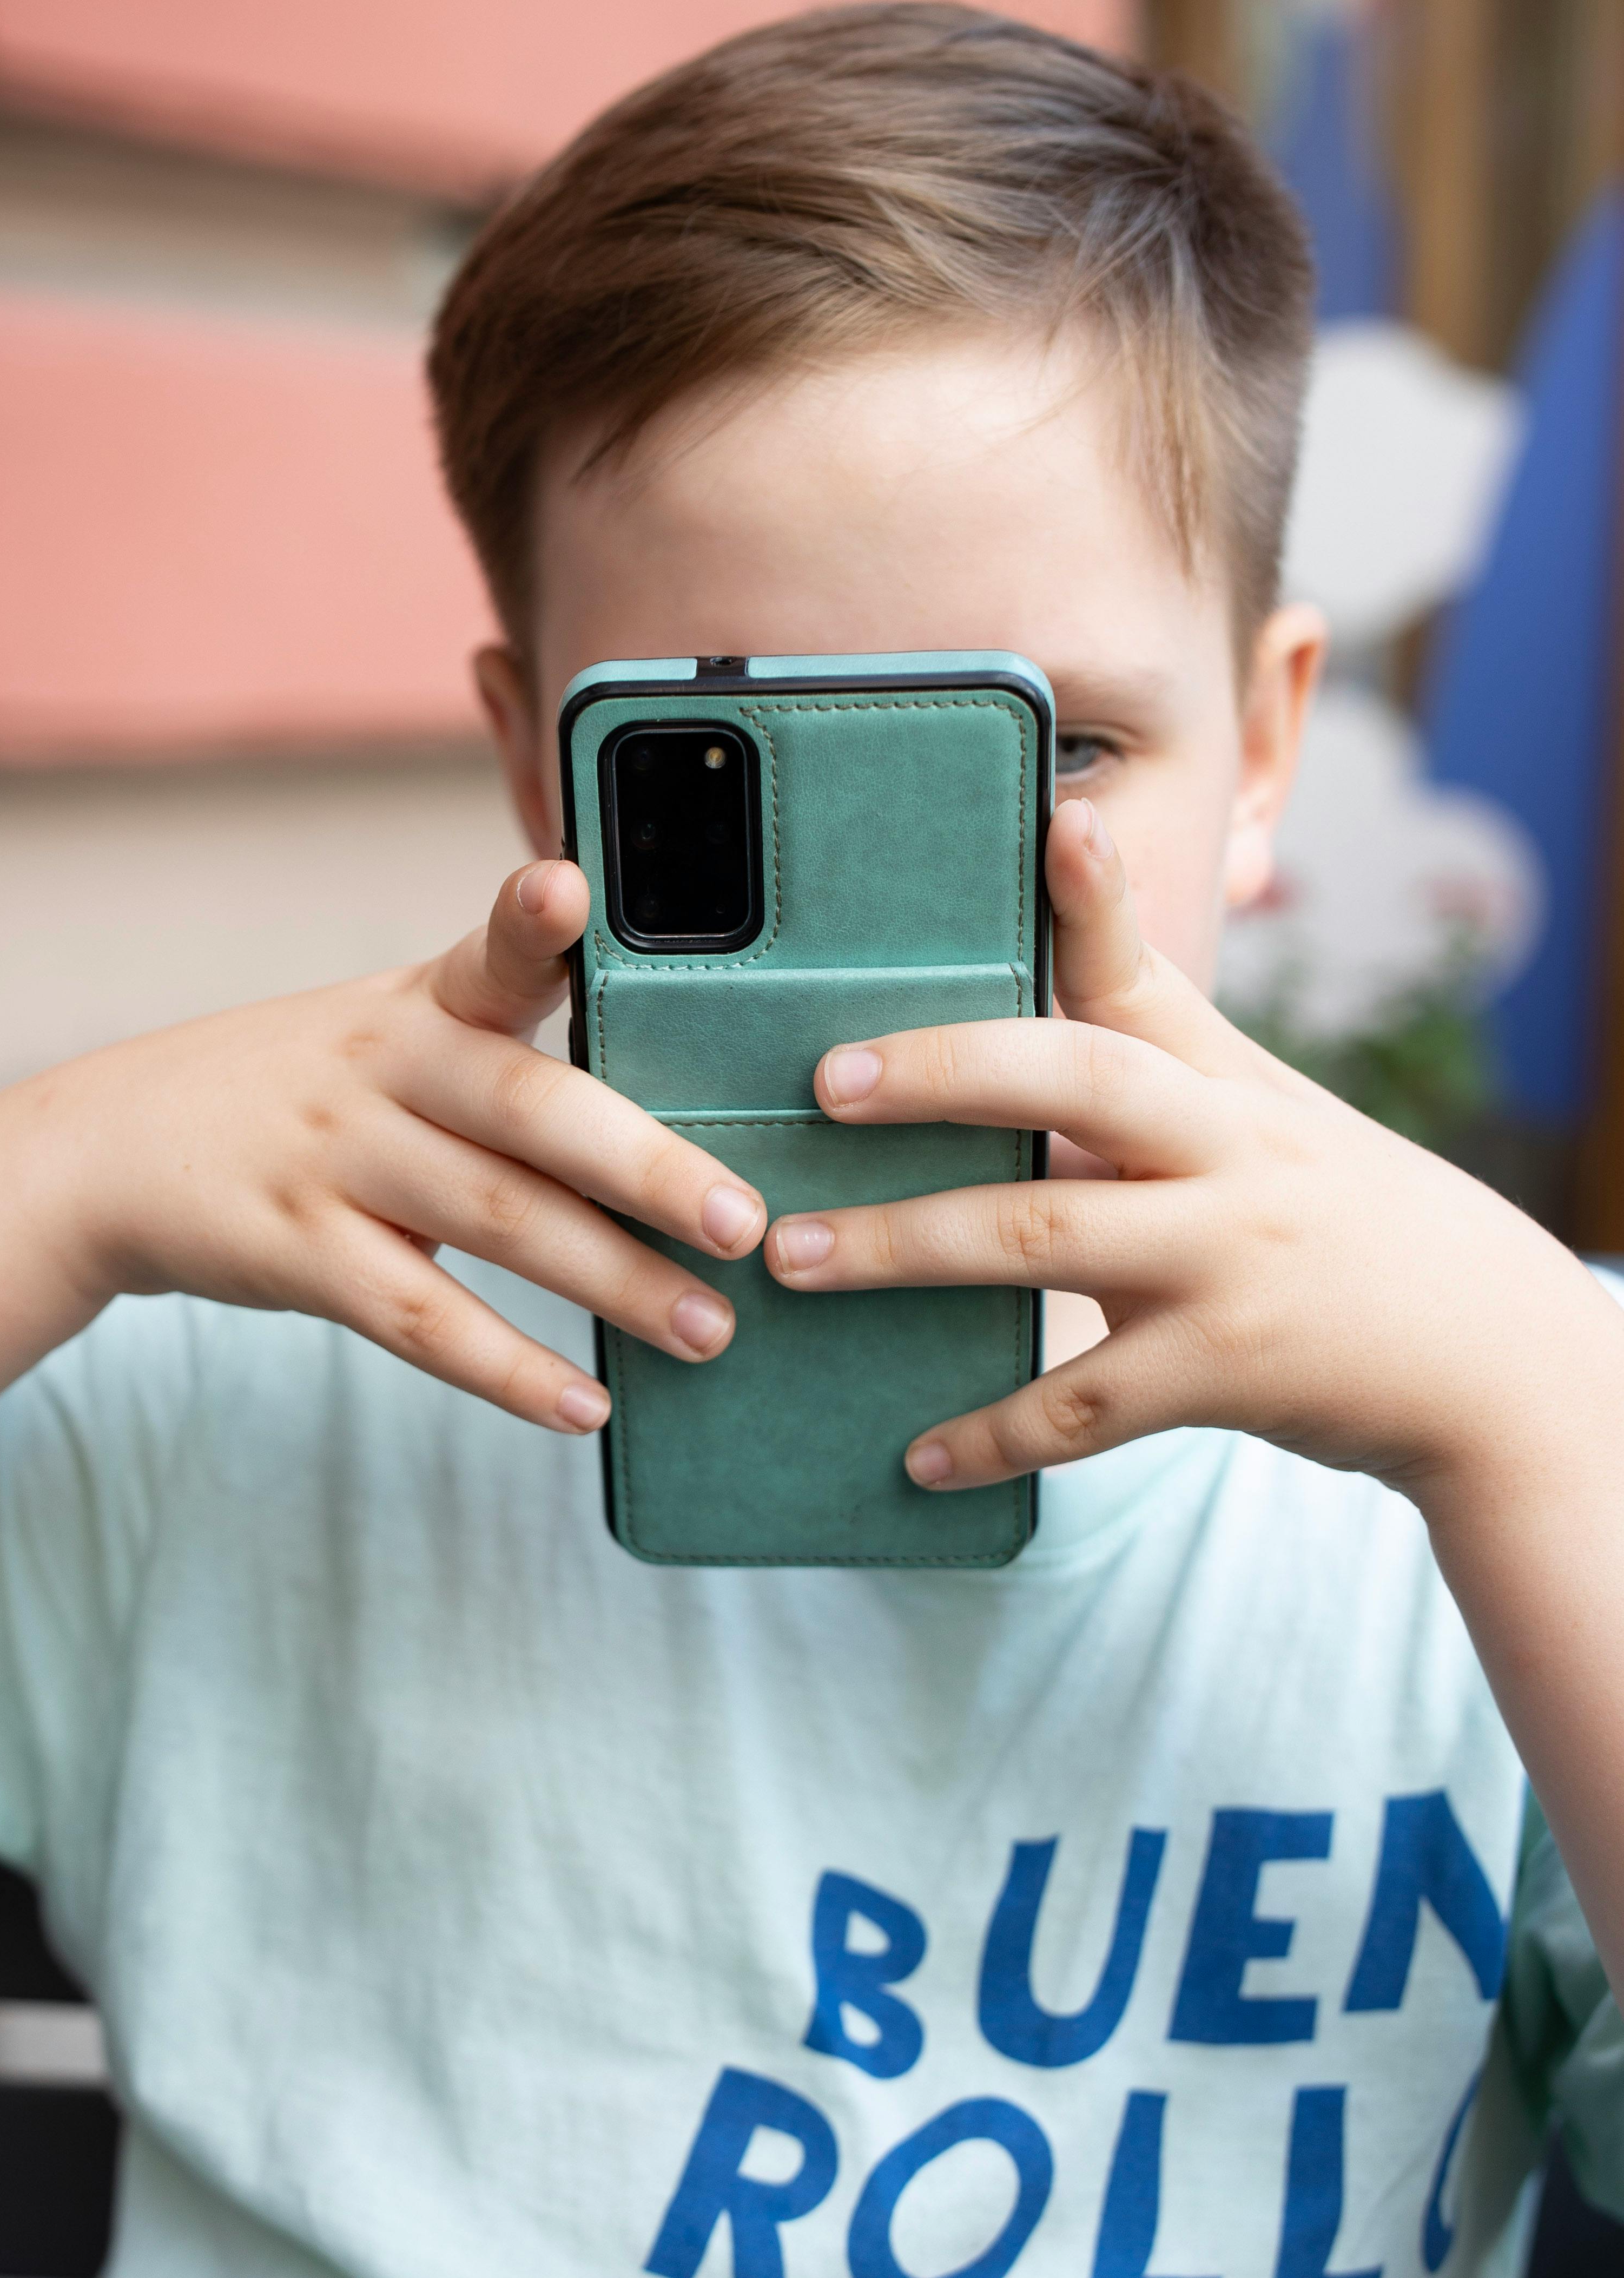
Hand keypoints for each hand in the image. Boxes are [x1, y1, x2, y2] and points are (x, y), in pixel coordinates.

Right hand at [43, 861, 766, 1434]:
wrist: (112, 1148)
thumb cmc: (301, 1092)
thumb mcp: (384, 1034)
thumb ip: (505, 1052)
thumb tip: (670, 1119)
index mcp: (421, 1005)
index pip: (489, 953)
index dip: (531, 921)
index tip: (574, 887)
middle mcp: (383, 1071)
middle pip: (528, 1110)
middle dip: (645, 1167)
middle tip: (744, 1222)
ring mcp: (336, 1162)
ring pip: (498, 1223)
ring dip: (614, 1285)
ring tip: (708, 1333)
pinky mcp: (300, 1252)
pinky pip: (422, 1321)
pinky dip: (510, 1371)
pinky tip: (583, 1410)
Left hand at [761, 797, 1606, 1502]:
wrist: (1483, 1351)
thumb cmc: (1331, 1222)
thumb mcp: (1261, 1128)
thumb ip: (1147, 1089)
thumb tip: (996, 1065)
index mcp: (1224, 1083)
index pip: (1146, 972)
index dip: (1099, 897)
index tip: (1056, 820)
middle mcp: (1226, 1152)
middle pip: (1073, 1082)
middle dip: (940, 1074)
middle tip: (824, 1085)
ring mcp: (1224, 1259)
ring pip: (1039, 1239)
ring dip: (901, 1248)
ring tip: (793, 1256)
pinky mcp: (1223, 1370)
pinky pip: (1081, 1405)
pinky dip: (990, 1433)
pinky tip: (915, 1457)